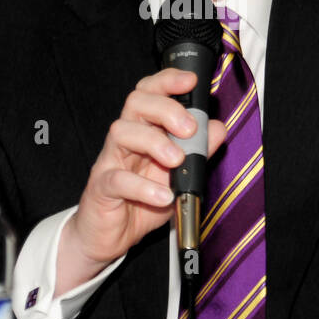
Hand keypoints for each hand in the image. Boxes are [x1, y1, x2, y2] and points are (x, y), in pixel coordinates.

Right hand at [57, 68, 226, 295]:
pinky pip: (117, 179)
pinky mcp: (102, 188)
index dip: (167, 81)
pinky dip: (142, 186)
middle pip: (136, 103)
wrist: (107, 236)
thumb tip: (217, 128)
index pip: (150, 93)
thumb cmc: (140, 201)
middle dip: (165, 109)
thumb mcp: (177, 176)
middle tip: (188, 129)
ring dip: (154, 142)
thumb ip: (198, 151)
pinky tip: (162, 196)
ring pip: (121, 132)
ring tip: (176, 160)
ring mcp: (110, 161)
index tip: (190, 81)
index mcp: (143, 130)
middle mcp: (125, 140)